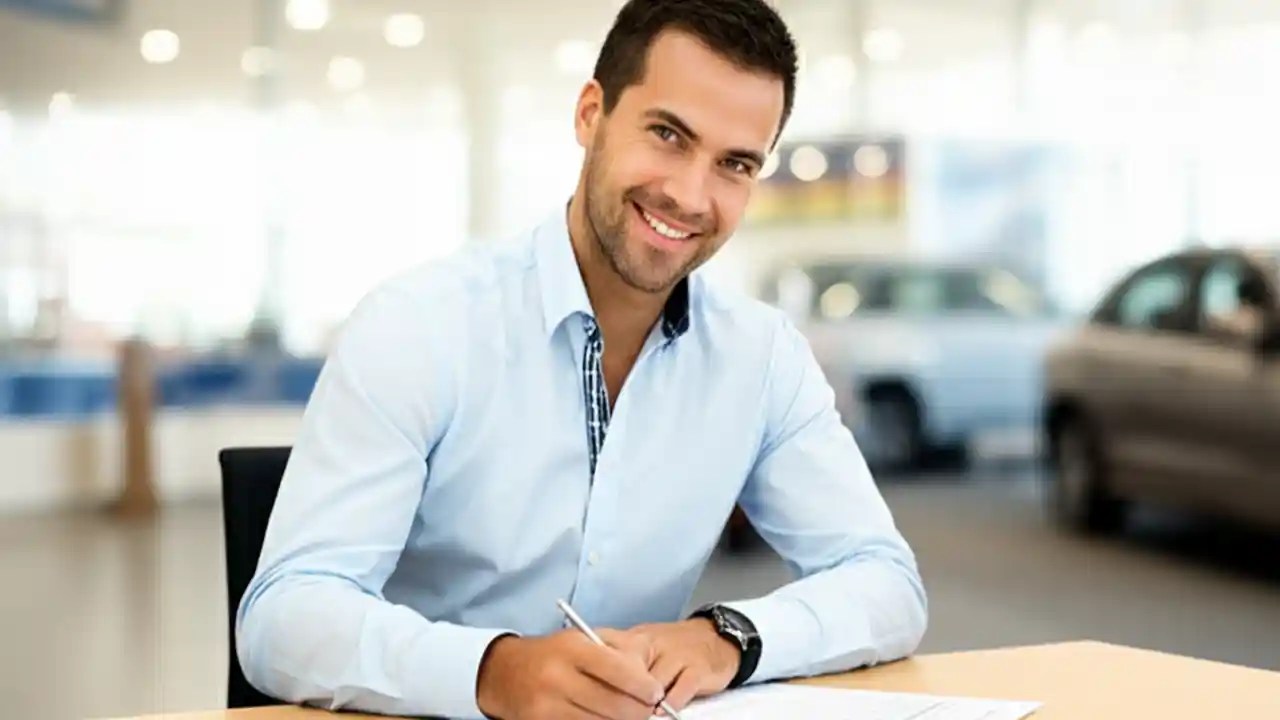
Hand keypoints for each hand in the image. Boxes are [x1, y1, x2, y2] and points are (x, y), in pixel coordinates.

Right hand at [475, 631, 665, 719]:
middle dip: (639, 711)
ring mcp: (547, 706)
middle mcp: (557, 677)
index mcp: (572, 649)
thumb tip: (649, 682)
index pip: (617, 670)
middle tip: (648, 710)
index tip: (656, 694)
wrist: (504, 673)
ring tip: (629, 715)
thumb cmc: (554, 654)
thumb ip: (616, 653)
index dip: (643, 686)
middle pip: (613, 705)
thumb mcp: (581, 640)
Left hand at [605, 620, 740, 714]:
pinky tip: (664, 710)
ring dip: (645, 705)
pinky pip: (678, 692)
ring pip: (651, 686)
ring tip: (643, 712)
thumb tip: (594, 692)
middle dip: (621, 699)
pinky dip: (670, 705)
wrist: (715, 637)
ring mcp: (676, 654)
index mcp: (632, 639)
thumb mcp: (641, 649)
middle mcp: (651, 643)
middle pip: (626, 675)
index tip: (593, 698)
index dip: (599, 682)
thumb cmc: (672, 649)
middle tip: (618, 711)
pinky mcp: (697, 669)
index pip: (605, 657)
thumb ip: (620, 667)